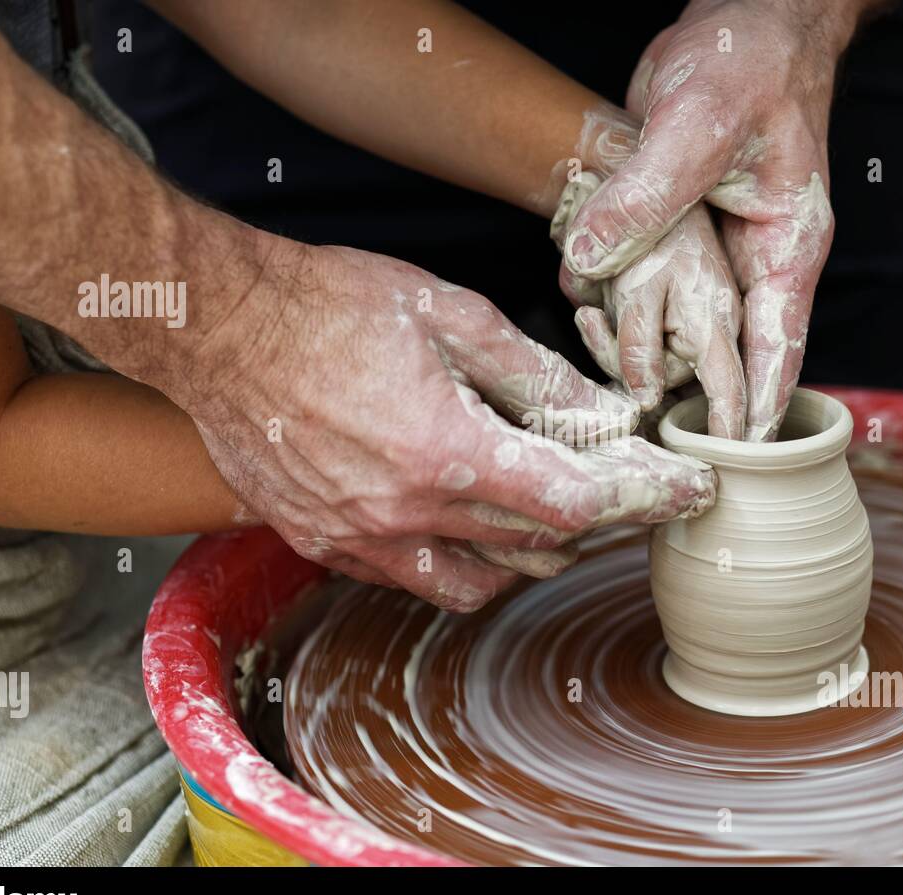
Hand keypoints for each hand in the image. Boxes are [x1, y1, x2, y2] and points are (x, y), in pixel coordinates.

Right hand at [172, 242, 716, 611]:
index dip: (643, 499)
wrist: (215, 325)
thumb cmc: (327, 305)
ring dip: (531, 552)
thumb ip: (536, 376)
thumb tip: (602, 416)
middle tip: (625, 486)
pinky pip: (418, 578)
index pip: (575, 503)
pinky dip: (462, 561)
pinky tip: (471, 522)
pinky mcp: (325, 545)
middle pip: (539, 545)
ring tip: (552, 509)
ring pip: (481, 581)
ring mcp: (361, 540)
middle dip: (598, 520)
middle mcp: (406, 514)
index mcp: (446, 453)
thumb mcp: (451, 317)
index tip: (687, 492)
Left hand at [562, 0, 862, 440]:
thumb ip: (648, 196)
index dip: (754, 409)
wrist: (746, 16)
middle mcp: (754, 259)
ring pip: (681, 318)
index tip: (731, 461)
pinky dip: (619, 291)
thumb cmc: (751, 60)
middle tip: (651, 439)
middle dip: (690, 393)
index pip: (777, 351)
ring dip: (643, 342)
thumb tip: (591, 256)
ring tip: (609, 379)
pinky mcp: (680, 227)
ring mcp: (717, 246)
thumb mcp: (698, 125)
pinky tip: (584, 297)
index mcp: (786, 248)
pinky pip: (650, 277)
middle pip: (726, 351)